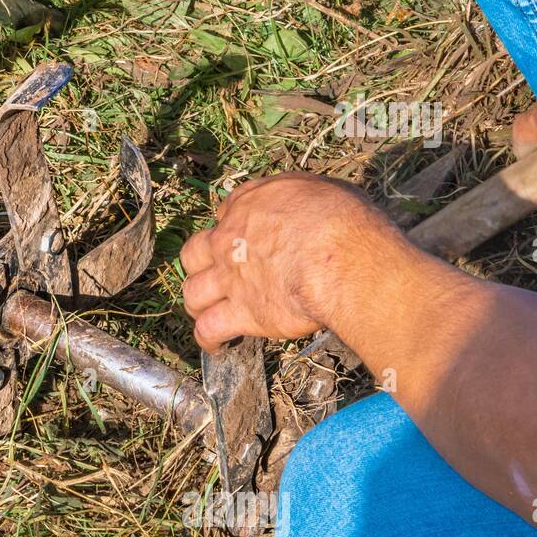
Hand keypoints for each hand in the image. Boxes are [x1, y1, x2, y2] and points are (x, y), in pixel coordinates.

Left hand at [180, 173, 400, 350]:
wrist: (340, 259)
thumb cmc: (344, 222)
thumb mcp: (324, 190)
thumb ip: (302, 198)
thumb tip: (309, 208)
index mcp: (249, 206)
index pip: (225, 214)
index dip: (231, 228)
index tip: (242, 239)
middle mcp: (230, 241)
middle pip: (193, 253)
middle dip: (199, 265)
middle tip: (215, 275)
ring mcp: (230, 279)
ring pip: (193, 292)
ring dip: (198, 303)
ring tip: (209, 312)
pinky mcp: (241, 313)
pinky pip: (208, 329)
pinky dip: (208, 339)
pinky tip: (216, 346)